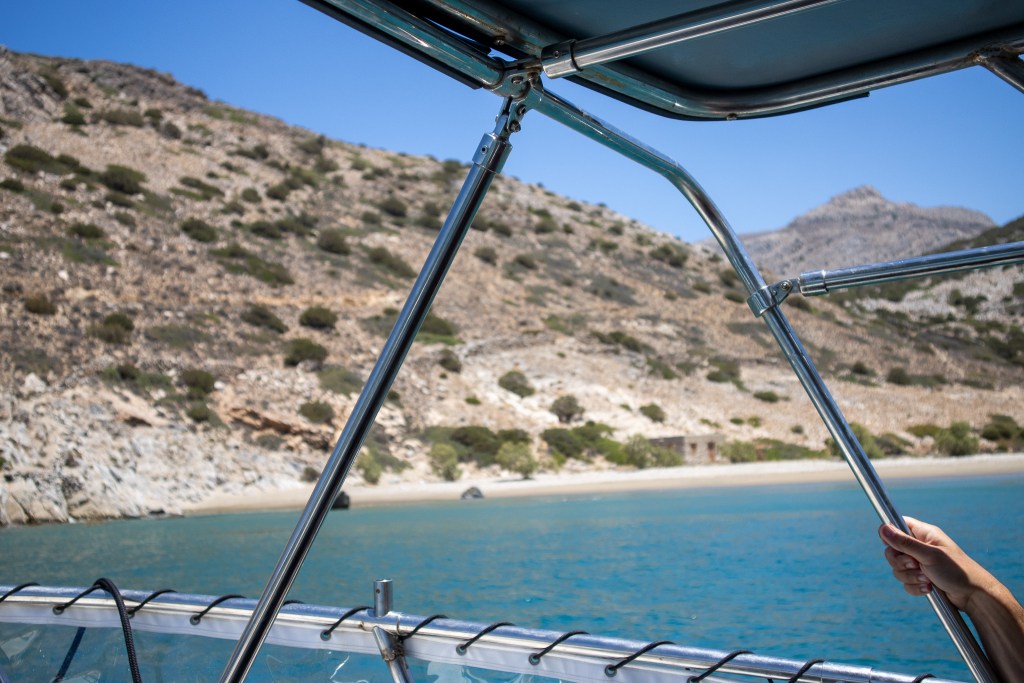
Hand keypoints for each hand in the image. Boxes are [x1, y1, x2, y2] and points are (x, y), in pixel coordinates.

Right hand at [879, 516, 993, 610]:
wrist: (974, 596)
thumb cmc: (957, 570)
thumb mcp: (929, 555)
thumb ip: (904, 543)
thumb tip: (882, 528)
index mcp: (924, 534)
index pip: (898, 525)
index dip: (890, 533)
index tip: (890, 544)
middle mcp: (920, 547)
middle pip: (892, 550)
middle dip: (901, 562)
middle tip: (915, 564)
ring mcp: (920, 564)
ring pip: (898, 569)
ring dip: (910, 576)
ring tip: (927, 579)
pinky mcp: (921, 579)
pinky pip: (906, 582)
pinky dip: (914, 587)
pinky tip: (928, 588)